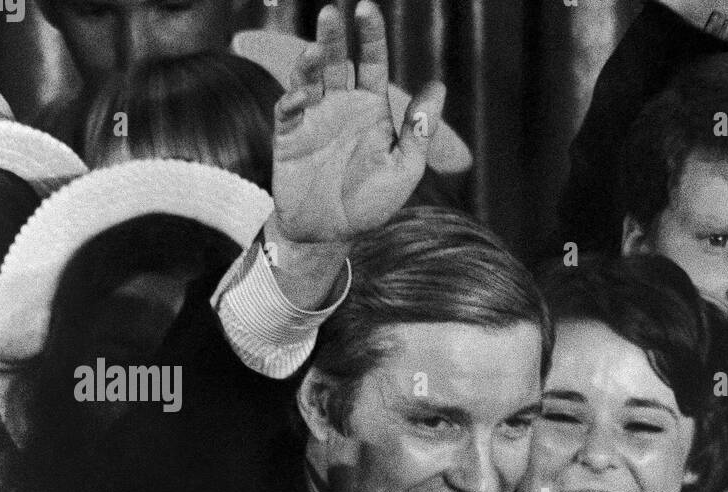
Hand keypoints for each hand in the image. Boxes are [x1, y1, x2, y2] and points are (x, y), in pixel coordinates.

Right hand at [264, 3, 444, 308]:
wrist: (332, 232)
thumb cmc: (371, 202)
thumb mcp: (404, 169)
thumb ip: (418, 130)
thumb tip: (438, 87)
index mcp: (371, 108)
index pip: (372, 62)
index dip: (370, 36)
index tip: (367, 9)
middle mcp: (340, 106)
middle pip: (337, 60)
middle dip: (334, 36)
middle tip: (334, 12)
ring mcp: (313, 118)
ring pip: (309, 77)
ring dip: (310, 61)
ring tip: (318, 49)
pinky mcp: (289, 135)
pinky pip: (288, 109)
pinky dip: (294, 98)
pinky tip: (304, 95)